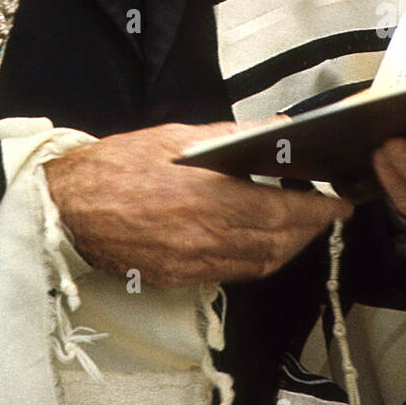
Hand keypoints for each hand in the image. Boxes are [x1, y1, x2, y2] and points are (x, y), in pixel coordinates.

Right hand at [43, 122, 352, 288]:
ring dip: (288, 246)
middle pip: (278, 241)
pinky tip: (261, 242)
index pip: (281, 210)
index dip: (317, 209)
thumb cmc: (114, 167)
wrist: (68, 206)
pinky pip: (233, 274)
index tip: (337, 203)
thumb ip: (230, 135)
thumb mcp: (174, 136)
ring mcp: (193, 261)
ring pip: (261, 263)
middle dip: (310, 229)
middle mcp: (204, 234)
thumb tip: (273, 127)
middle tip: (325, 213)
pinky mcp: (180, 277)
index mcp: (206, 194)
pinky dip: (258, 260)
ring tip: (300, 226)